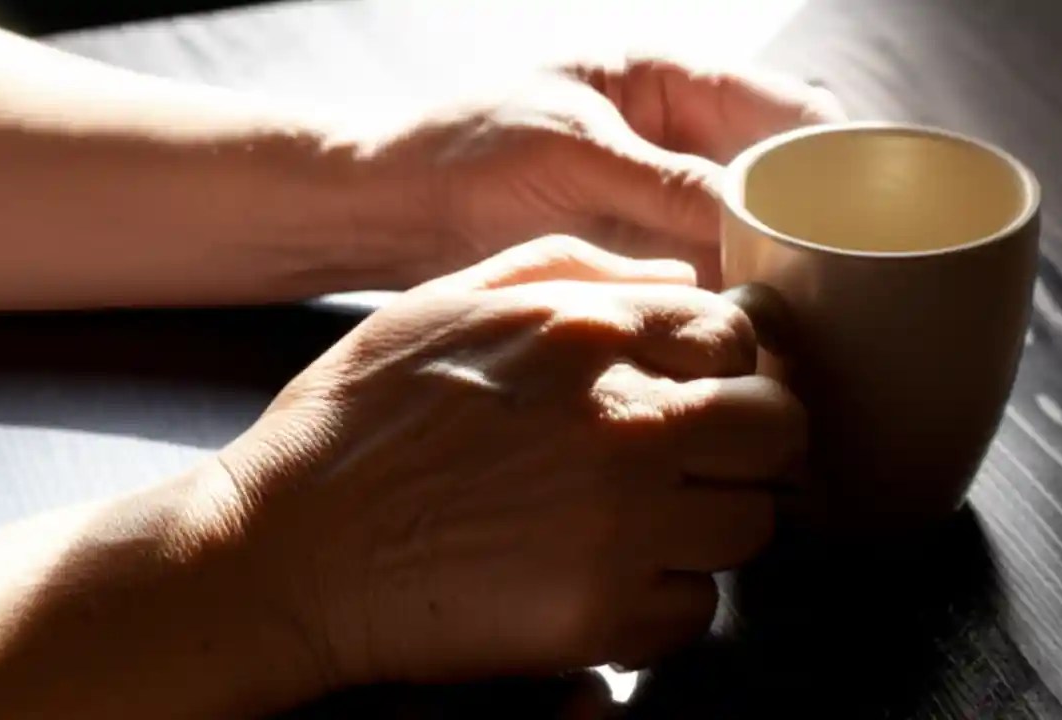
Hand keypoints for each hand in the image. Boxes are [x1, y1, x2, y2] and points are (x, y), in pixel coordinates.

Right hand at [212, 236, 805, 700]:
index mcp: (587, 334)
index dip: (727, 363)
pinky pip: (694, 609)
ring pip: (751, 525)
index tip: (704, 387)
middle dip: (749, 440)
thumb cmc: (356, 421)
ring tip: (646, 521)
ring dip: (711, 522)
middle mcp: (622, 424)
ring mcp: (618, 526)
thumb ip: (570, 272)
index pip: (738, 336)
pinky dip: (664, 598)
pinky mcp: (600, 617)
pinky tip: (607, 577)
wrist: (285, 550)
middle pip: (776, 431)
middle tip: (701, 457)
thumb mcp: (445, 302)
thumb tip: (677, 283)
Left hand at [395, 58, 843, 285]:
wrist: (394, 209)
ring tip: (812, 305)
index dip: (830, 148)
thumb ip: (670, 184)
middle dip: (809, 214)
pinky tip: (750, 321)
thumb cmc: (470, 149)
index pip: (780, 104)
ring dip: (774, 258)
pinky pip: (706, 264)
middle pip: (775, 170)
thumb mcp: (577, 155)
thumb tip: (763, 217)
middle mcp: (675, 135)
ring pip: (746, 224)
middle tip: (846, 270)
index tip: (864, 203)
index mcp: (665, 80)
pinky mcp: (638, 248)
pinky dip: (730, 288)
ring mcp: (659, 195)